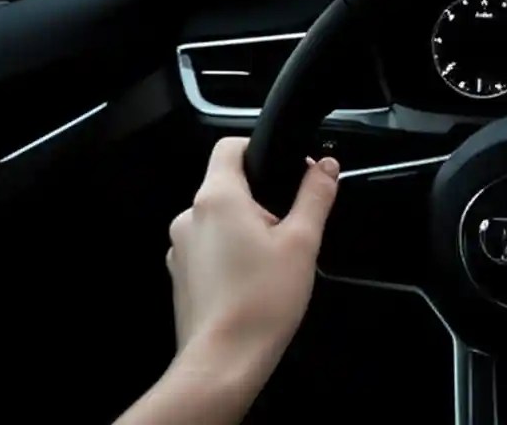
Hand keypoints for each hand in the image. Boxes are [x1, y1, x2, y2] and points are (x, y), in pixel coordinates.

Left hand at [116, 138, 339, 424]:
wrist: (225, 359)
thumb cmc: (262, 302)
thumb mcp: (303, 241)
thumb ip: (316, 195)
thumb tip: (326, 167)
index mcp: (217, 198)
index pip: (229, 146)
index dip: (260, 149)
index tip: (287, 170)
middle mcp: (190, 217)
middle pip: (228, 186)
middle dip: (261, 200)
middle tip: (290, 230)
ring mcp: (180, 248)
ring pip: (219, 220)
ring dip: (246, 230)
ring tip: (273, 262)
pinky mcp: (181, 274)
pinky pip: (209, 249)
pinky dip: (231, 255)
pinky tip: (254, 281)